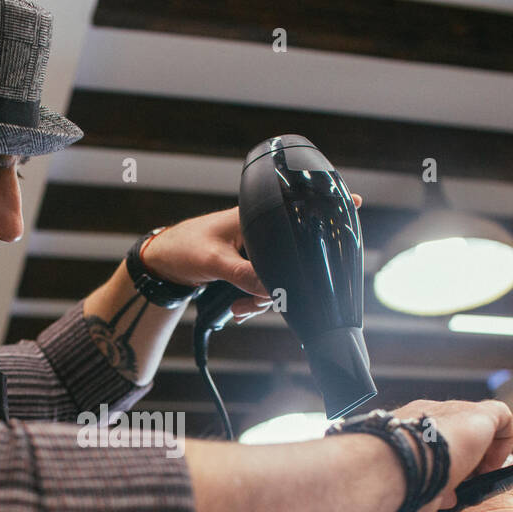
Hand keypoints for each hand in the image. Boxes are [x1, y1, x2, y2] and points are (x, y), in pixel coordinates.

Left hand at [141, 194, 363, 320]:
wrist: (159, 264)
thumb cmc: (182, 248)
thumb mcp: (213, 261)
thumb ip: (243, 274)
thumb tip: (272, 291)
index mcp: (253, 219)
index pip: (293, 210)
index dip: (324, 209)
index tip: (353, 202)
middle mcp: (258, 234)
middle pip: (289, 259)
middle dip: (278, 286)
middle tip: (251, 301)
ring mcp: (253, 253)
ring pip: (276, 279)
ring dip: (261, 300)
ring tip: (237, 307)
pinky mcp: (247, 269)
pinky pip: (262, 287)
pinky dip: (252, 302)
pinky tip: (237, 309)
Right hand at [383, 399, 512, 511]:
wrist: (389, 465)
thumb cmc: (389, 483)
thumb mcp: (407, 486)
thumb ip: (426, 490)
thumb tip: (446, 498)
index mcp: (405, 428)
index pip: (431, 440)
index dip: (443, 465)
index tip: (443, 488)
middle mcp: (428, 414)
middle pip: (456, 433)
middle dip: (463, 462)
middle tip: (461, 486)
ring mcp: (452, 409)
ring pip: (477, 425)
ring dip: (482, 454)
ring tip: (478, 479)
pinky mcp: (477, 412)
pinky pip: (501, 418)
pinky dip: (502, 443)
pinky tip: (490, 467)